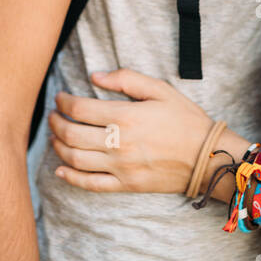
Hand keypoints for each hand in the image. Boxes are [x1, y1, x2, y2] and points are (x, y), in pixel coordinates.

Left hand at [49, 68, 212, 194]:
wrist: (207, 157)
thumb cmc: (186, 120)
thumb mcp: (161, 90)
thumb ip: (126, 79)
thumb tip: (96, 76)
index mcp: (126, 116)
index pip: (80, 109)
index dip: (63, 102)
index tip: (60, 98)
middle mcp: (118, 143)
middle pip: (72, 134)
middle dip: (56, 123)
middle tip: (53, 116)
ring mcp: (121, 167)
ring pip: (76, 159)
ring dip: (59, 147)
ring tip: (55, 137)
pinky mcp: (126, 185)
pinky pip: (91, 184)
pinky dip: (71, 177)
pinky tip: (60, 169)